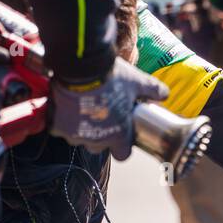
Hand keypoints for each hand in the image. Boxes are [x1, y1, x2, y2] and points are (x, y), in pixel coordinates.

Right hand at [49, 57, 168, 158]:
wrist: (79, 67)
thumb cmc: (111, 77)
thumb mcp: (137, 81)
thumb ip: (153, 90)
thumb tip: (165, 94)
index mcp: (118, 135)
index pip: (123, 155)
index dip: (123, 146)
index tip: (121, 134)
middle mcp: (96, 140)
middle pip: (99, 147)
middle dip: (100, 135)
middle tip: (102, 116)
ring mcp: (74, 135)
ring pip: (78, 138)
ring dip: (81, 128)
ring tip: (84, 108)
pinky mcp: (57, 126)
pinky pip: (60, 128)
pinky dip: (62, 120)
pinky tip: (68, 105)